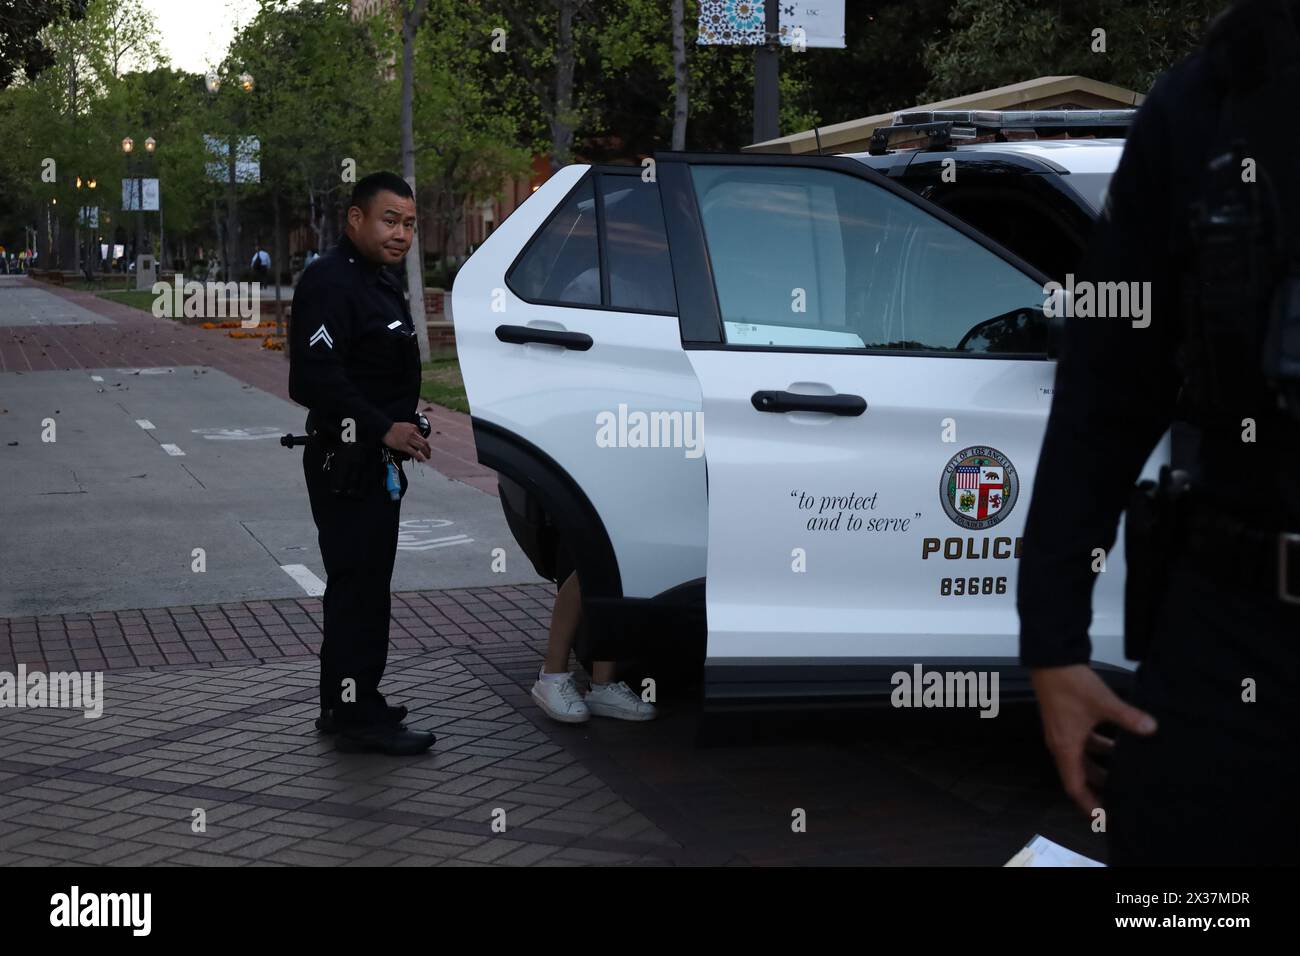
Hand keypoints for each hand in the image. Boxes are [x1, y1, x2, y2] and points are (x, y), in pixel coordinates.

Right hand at [382, 421, 430, 461]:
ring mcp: (408, 440)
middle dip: (428, 449)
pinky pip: (414, 452)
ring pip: (421, 447)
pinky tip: (422, 459)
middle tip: (429, 454)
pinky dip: (419, 456)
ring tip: (427, 457)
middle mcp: (413, 433)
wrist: (383, 428)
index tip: (425, 448)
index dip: (425, 444)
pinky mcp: (403, 445)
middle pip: (424, 442)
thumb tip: (415, 438)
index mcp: (414, 428)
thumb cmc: (392, 427)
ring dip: (426, 453)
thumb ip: (411, 430)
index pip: (422, 437)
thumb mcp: (405, 426)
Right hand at [1030, 664, 1156, 815]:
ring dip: (1101, 766)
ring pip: (1082, 758)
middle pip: (1079, 775)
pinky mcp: (1065, 720)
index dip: (1088, 804)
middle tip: (1118, 798)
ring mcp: (1062, 732)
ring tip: (1124, 771)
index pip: (1074, 786)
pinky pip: (1082, 743)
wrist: (1050, 659)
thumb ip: (1128, 718)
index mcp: (1066, 747)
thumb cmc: (1070, 684)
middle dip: (1098, 788)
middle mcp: (1061, 744)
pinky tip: (1117, 742)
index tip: (1103, 817)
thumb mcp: (1103, 703)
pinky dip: (1098, 747)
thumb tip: (1152, 728)